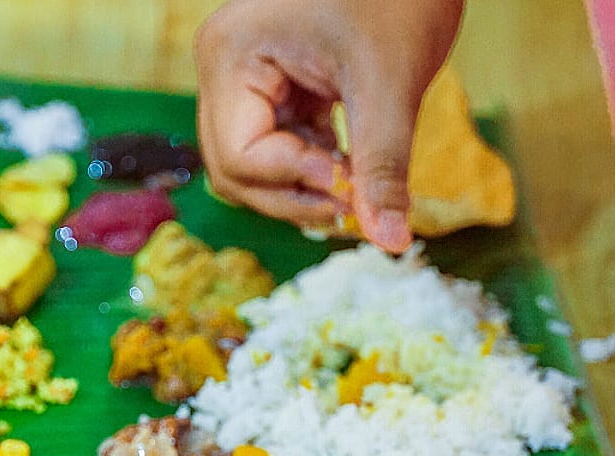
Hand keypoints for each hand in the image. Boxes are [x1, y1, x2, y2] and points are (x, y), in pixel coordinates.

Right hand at [194, 0, 463, 251]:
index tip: (350, 189)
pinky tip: (351, 170)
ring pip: (253, 167)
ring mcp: (243, 78)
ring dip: (301, 188)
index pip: (240, 155)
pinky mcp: (271, 85)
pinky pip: (277, 147)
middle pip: (235, 169)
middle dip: (291, 196)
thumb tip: (390, 240)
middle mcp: (224, 68)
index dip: (293, 182)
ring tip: (356, 191)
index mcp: (233, 56)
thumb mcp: (390, 84)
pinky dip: (312, 166)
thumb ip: (383, 167)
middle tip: (352, 208)